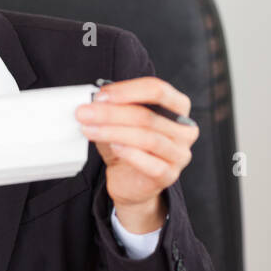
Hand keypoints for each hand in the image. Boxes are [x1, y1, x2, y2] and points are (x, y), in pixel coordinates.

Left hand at [74, 77, 198, 232]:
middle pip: (148, 116)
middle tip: (85, 113)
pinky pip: (151, 164)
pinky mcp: (169, 175)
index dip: (128, 91)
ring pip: (147, 138)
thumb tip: (95, 100)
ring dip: (113, 132)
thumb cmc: (129, 145)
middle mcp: (184, 129)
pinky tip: (113, 146)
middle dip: (111, 113)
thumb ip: (114, 107)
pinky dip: (130, 153)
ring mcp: (179, 154)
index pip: (158, 90)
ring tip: (89, 130)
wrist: (130, 180)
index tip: (101, 95)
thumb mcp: (121, 120)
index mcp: (178, 107)